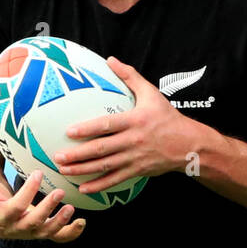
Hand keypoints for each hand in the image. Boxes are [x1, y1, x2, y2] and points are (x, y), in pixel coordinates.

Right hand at [0, 169, 85, 241]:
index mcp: (2, 219)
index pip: (16, 208)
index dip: (27, 192)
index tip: (37, 173)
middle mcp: (17, 229)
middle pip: (34, 223)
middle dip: (47, 209)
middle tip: (59, 191)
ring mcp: (31, 232)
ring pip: (47, 232)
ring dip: (61, 221)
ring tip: (71, 208)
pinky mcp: (41, 232)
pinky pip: (58, 237)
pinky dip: (71, 232)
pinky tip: (82, 222)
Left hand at [54, 56, 195, 192]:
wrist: (188, 145)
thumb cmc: (167, 117)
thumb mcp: (151, 93)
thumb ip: (130, 76)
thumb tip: (110, 60)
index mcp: (135, 120)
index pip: (107, 125)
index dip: (88, 129)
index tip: (69, 132)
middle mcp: (133, 141)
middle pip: (101, 149)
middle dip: (78, 154)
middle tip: (58, 156)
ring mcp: (134, 158)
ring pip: (105, 166)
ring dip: (83, 170)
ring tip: (64, 170)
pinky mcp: (137, 171)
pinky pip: (115, 179)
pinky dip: (99, 185)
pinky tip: (83, 188)